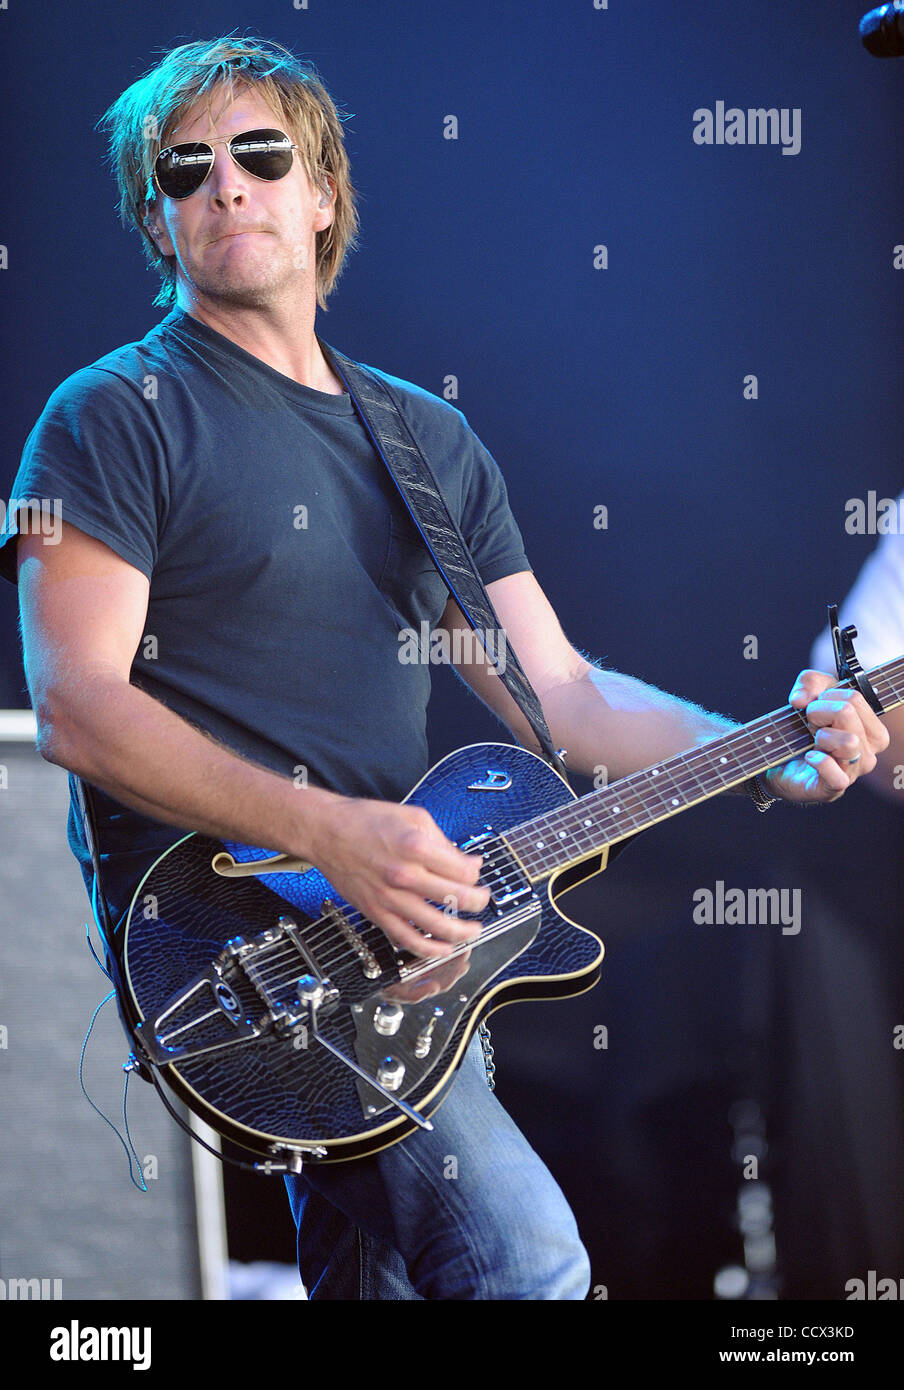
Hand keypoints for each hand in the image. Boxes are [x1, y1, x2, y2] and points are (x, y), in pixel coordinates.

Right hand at [304, 796, 489, 956]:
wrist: (326, 832)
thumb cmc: (367, 820)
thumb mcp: (413, 816)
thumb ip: (443, 841)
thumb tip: (469, 862)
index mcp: (416, 846)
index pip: (462, 871)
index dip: (476, 875)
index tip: (477, 874)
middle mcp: (404, 874)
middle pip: (455, 898)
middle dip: (477, 903)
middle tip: (482, 902)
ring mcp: (389, 897)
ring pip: (435, 925)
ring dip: (461, 932)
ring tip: (473, 932)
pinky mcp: (376, 912)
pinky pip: (406, 938)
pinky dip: (428, 949)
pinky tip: (444, 950)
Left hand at [763, 670, 889, 803]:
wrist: (778, 763)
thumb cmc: (802, 731)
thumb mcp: (807, 695)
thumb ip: (810, 682)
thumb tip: (802, 699)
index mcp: (870, 730)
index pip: (855, 698)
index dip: (827, 696)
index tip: (816, 706)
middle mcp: (869, 752)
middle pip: (848, 713)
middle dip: (818, 712)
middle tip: (809, 723)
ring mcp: (854, 772)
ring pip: (849, 741)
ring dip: (821, 735)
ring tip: (811, 741)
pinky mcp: (834, 788)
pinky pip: (835, 773)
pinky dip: (819, 762)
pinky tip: (809, 757)